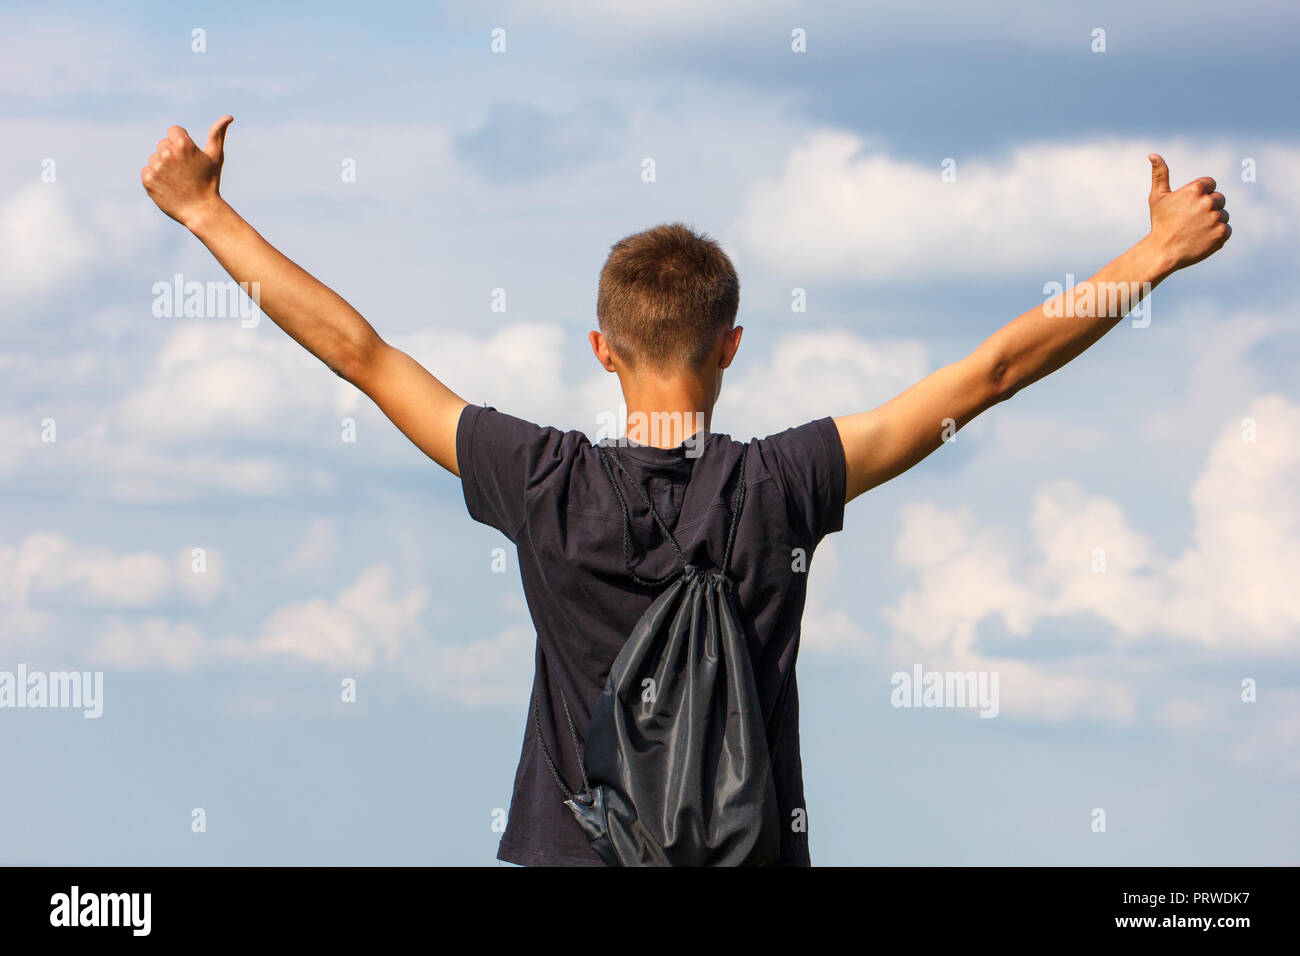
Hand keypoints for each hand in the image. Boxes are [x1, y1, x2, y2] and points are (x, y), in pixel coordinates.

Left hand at [140, 115, 232, 228]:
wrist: (201, 211)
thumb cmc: (210, 183)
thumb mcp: (215, 157)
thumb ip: (217, 134)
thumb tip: (228, 116)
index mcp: (183, 144)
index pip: (174, 131)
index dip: (183, 144)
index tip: (190, 158)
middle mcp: (167, 153)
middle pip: (163, 144)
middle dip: (172, 155)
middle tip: (185, 172)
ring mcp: (156, 166)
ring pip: (155, 158)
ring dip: (163, 166)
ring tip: (178, 180)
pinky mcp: (147, 179)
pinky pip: (147, 171)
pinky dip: (156, 178)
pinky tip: (169, 186)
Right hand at [1146, 153, 1230, 271]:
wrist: (1163, 252)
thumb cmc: (1160, 223)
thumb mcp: (1158, 197)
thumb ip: (1159, 174)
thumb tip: (1153, 155)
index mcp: (1196, 189)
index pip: (1211, 184)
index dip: (1200, 195)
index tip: (1189, 206)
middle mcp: (1208, 201)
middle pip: (1219, 199)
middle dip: (1208, 208)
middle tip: (1191, 221)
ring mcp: (1217, 217)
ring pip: (1223, 215)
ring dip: (1213, 221)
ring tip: (1195, 231)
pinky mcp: (1223, 233)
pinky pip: (1227, 229)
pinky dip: (1217, 234)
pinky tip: (1202, 238)